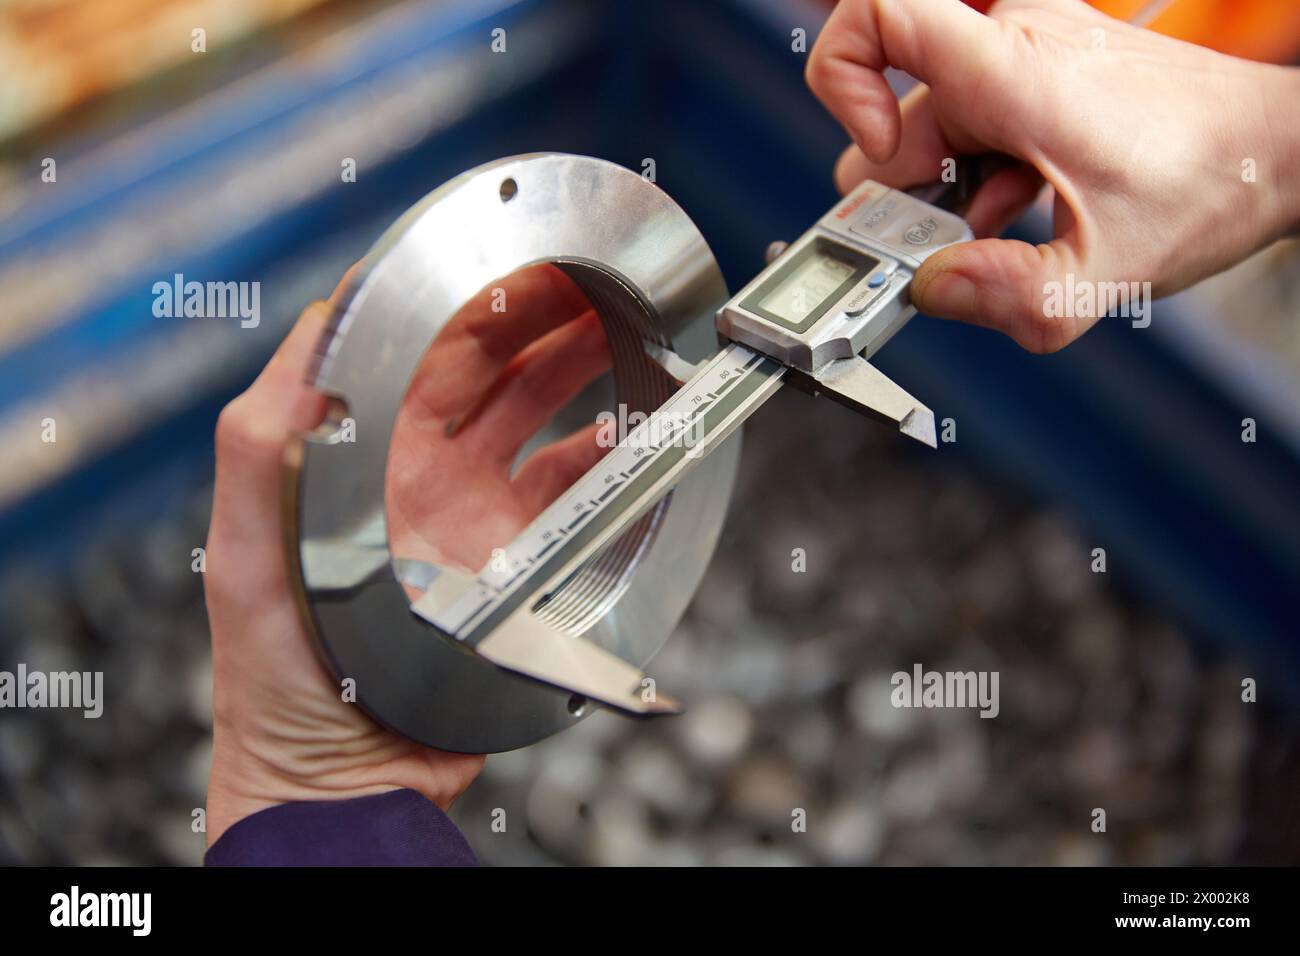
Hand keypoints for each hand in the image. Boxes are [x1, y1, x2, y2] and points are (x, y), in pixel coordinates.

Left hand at [204, 264, 610, 844]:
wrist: (344, 776)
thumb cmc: (277, 675)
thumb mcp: (247, 562)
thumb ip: (258, 454)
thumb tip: (302, 356)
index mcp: (353, 449)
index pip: (408, 346)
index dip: (453, 292)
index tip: (501, 254)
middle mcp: (414, 467)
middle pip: (485, 364)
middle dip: (535, 313)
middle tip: (588, 277)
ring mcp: (467, 508)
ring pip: (533, 412)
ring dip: (577, 367)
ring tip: (622, 329)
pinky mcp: (510, 555)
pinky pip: (563, 488)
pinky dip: (599, 459)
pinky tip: (623, 437)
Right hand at [806, 0, 1299, 351]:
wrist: (1276, 151)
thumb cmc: (1211, 182)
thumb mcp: (1108, 269)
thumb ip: (1011, 297)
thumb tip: (932, 288)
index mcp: (1016, 72)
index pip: (880, 13)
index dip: (845, 81)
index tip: (877, 157)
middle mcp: (1015, 45)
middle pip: (902, 103)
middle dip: (905, 185)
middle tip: (939, 243)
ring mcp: (1028, 55)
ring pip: (937, 121)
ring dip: (947, 187)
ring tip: (999, 232)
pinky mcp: (1040, 75)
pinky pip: (974, 120)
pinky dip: (978, 174)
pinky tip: (1017, 213)